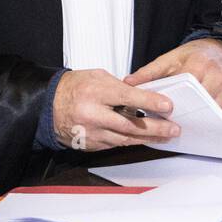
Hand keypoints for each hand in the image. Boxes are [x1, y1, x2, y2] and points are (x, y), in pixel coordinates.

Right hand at [51, 68, 179, 151]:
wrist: (48, 105)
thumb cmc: (73, 88)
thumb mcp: (96, 77)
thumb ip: (119, 86)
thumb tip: (142, 94)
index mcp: (94, 93)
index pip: (127, 97)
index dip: (150, 101)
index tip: (167, 105)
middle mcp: (93, 115)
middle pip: (130, 124)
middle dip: (156, 127)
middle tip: (174, 128)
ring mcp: (91, 133)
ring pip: (125, 139)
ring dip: (148, 138)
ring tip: (166, 136)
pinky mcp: (91, 144)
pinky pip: (116, 144)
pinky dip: (132, 142)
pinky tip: (145, 139)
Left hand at [125, 37, 221, 118]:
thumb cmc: (196, 54)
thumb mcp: (170, 58)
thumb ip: (149, 71)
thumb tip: (128, 82)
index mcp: (199, 65)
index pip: (185, 87)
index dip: (172, 100)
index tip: (160, 110)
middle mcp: (217, 78)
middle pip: (199, 103)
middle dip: (184, 113)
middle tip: (169, 122)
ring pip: (212, 113)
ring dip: (197, 121)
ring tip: (181, 124)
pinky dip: (210, 124)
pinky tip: (197, 125)